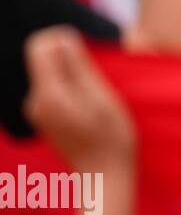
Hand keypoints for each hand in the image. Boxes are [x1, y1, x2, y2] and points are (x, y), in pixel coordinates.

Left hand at [24, 27, 135, 169]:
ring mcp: (38, 110)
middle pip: (44, 58)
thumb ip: (79, 66)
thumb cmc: (111, 137)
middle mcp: (35, 100)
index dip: (63, 39)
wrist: (104, 175)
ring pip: (52, 73)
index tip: (89, 53)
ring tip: (97, 96)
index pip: (39, 45)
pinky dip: (73, 88)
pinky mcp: (46, 117)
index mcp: (48, 94)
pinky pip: (55, 88)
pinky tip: (91, 107)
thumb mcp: (102, 97)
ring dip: (75, 75)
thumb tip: (61, 38)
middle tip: (98, 79)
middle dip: (71, 58)